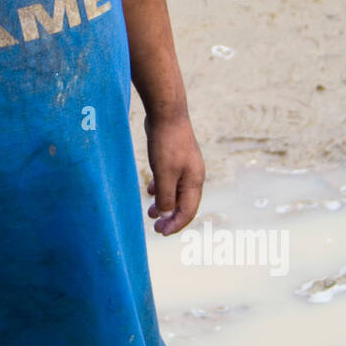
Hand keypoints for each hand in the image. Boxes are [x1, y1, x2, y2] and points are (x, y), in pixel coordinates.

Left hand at [143, 111, 203, 234]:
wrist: (167, 114)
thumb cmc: (167, 144)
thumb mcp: (165, 174)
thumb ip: (166, 197)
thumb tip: (166, 216)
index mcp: (194, 181)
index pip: (188, 211)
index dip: (175, 224)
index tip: (161, 232)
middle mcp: (193, 175)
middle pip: (184, 203)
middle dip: (170, 217)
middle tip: (155, 227)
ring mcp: (184, 166)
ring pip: (176, 191)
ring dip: (165, 204)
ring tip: (150, 213)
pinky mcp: (174, 157)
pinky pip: (170, 179)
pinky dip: (162, 188)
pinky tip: (151, 190)